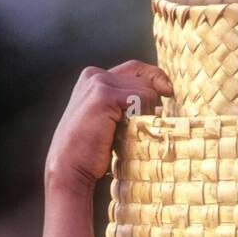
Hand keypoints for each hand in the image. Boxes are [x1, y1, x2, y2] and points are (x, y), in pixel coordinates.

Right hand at [43, 59, 173, 194]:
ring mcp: (98, 83)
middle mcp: (94, 75)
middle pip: (142, 76)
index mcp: (93, 78)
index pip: (134, 69)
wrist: (69, 167)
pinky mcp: (104, 95)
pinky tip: (133, 131)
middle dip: (154, 94)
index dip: (154, 78)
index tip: (168, 92)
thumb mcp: (108, 120)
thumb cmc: (91, 151)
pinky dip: (145, 115)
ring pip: (146, 89)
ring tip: (134, 133)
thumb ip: (123, 104)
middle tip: (156, 112)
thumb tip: (157, 97)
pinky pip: (142, 98)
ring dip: (148, 113)